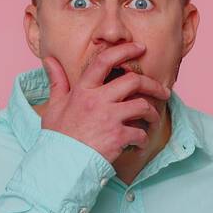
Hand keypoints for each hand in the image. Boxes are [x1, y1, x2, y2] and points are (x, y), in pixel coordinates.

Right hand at [37, 42, 170, 162]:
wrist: (60, 164)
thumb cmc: (58, 136)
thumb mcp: (54, 105)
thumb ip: (57, 81)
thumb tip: (49, 59)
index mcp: (83, 90)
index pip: (105, 61)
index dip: (125, 51)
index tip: (140, 48)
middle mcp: (98, 100)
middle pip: (134, 81)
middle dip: (152, 85)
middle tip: (162, 91)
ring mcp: (109, 118)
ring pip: (142, 106)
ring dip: (152, 113)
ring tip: (153, 119)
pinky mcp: (117, 137)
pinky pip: (140, 133)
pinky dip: (143, 139)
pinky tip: (139, 144)